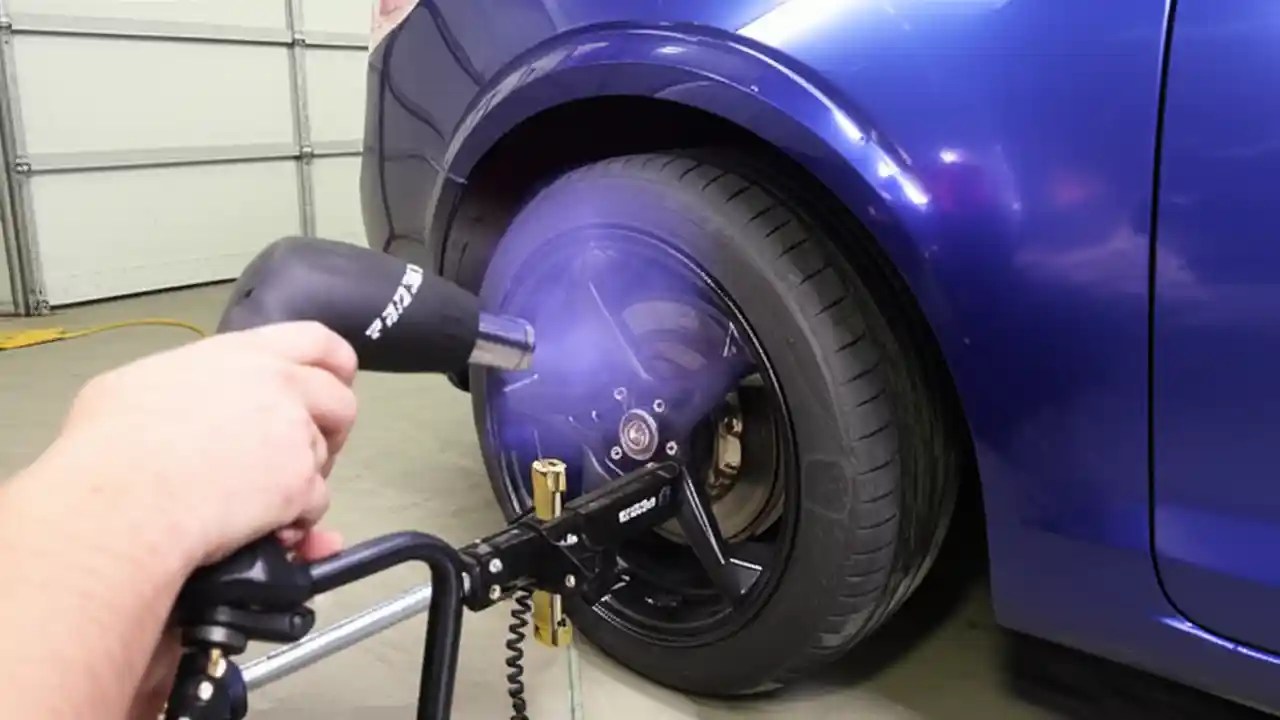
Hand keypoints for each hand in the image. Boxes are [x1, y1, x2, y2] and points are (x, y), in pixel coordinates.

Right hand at [49, 320, 358, 569]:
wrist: (124, 500)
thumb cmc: (112, 444)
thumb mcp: (136, 385)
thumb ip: (186, 383)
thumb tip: (189, 402)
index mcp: (245, 354)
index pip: (318, 341)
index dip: (334, 366)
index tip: (332, 385)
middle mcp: (281, 387)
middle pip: (341, 403)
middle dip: (331, 432)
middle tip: (301, 454)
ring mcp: (296, 436)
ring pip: (323, 460)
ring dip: (301, 481)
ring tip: (257, 500)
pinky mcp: (301, 485)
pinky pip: (314, 505)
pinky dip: (295, 522)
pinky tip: (262, 530)